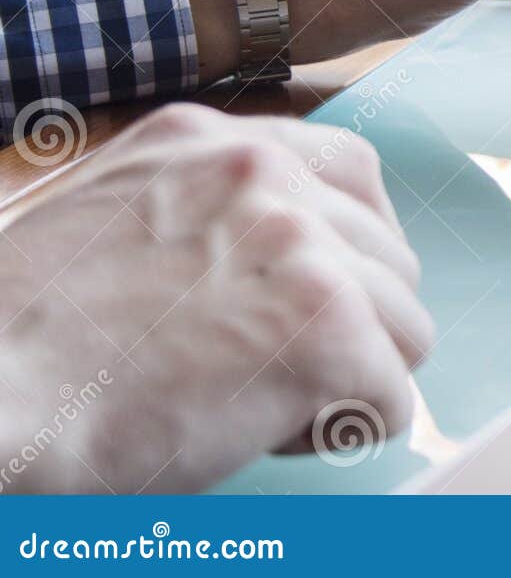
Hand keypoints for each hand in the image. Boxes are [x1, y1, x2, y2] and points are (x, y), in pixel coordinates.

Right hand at [0, 103, 432, 492]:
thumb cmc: (22, 345)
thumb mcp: (113, 220)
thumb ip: (209, 213)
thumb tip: (293, 257)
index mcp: (210, 142)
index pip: (352, 173)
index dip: (349, 252)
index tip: (309, 299)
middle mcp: (265, 174)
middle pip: (391, 258)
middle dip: (349, 325)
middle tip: (256, 369)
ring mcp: (303, 246)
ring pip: (406, 328)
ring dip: (346, 379)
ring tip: (249, 402)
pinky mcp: (325, 327)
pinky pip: (390, 401)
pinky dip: (339, 435)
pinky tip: (255, 436)